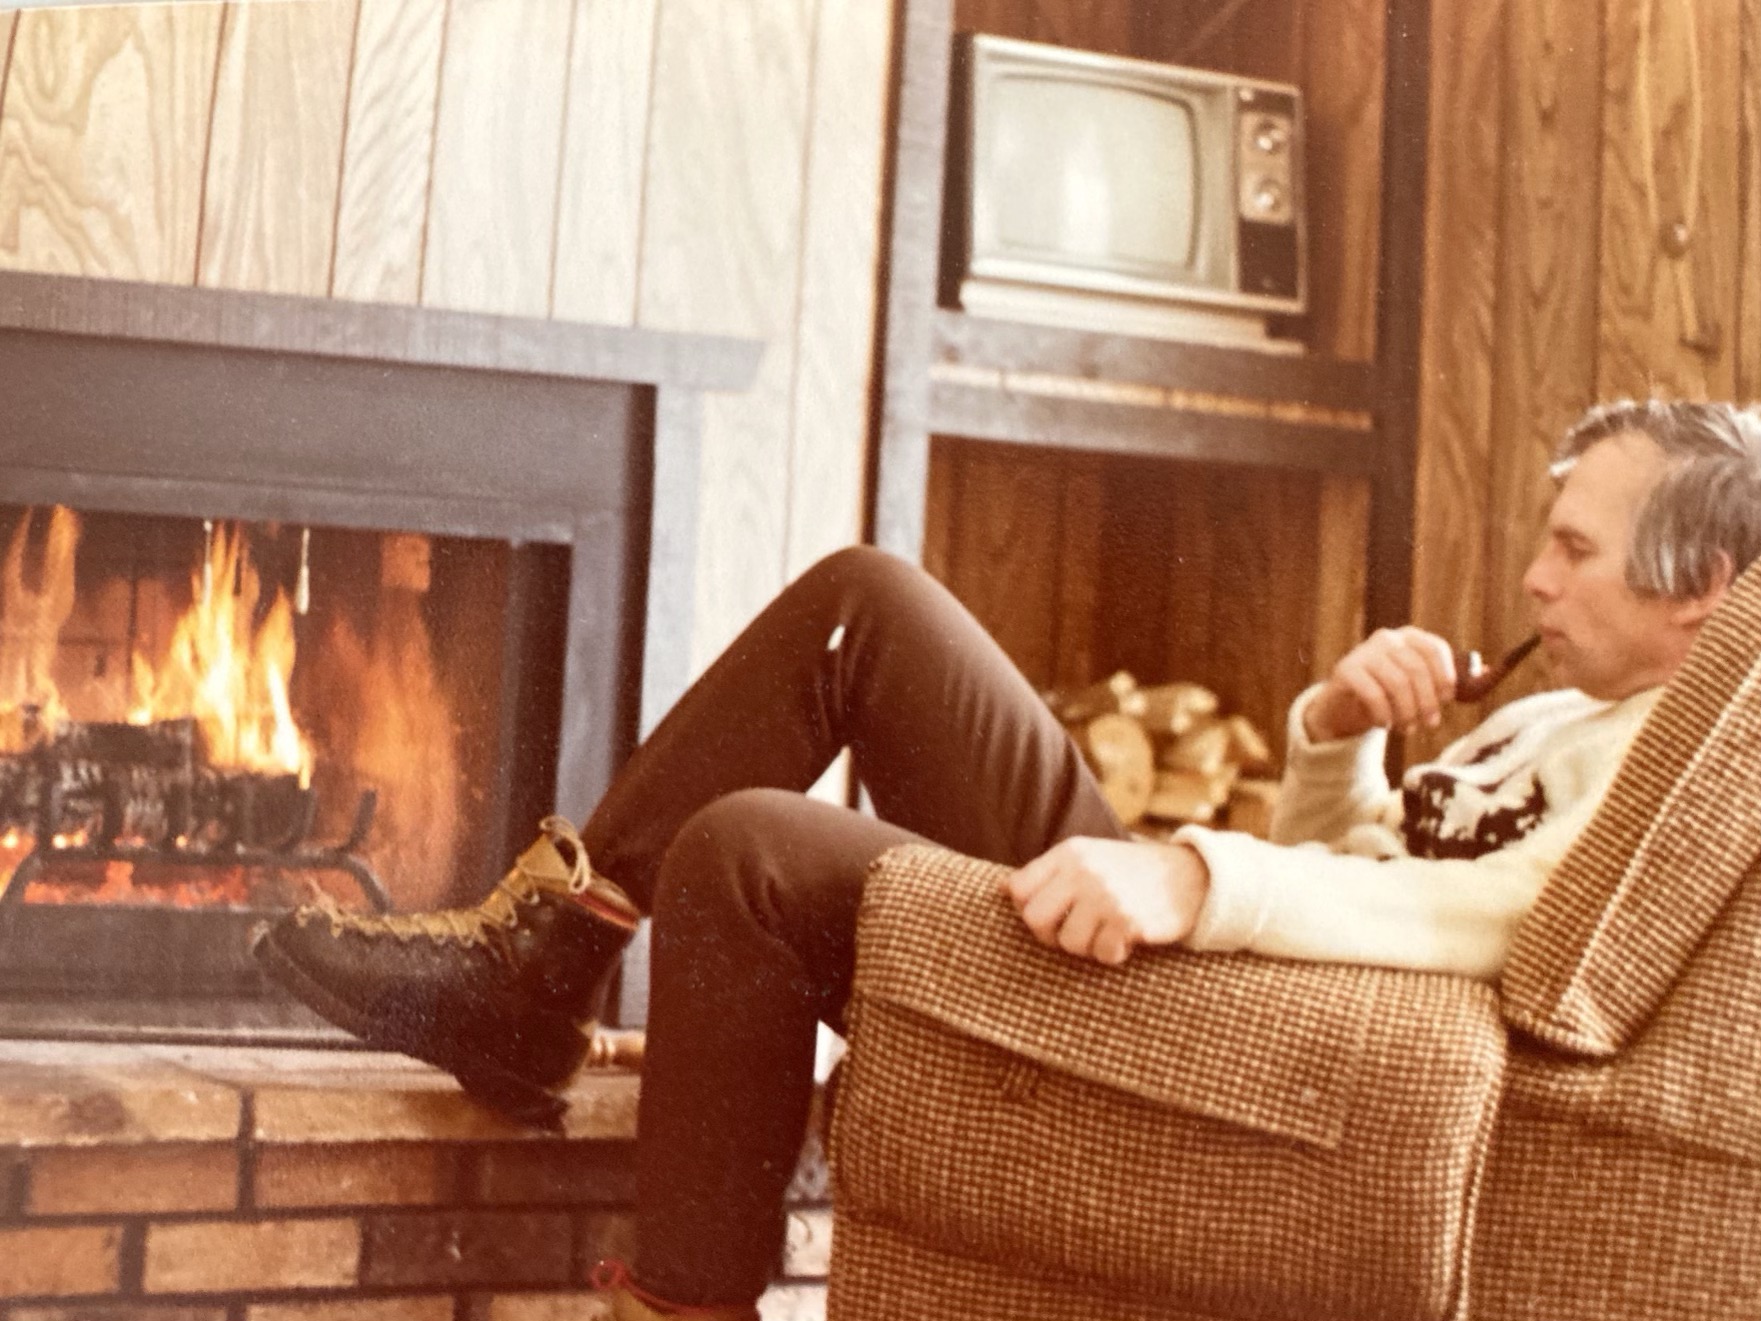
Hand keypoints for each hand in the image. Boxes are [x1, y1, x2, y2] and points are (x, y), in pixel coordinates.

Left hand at [1004, 837, 1208, 965]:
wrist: (1191, 877)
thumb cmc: (1131, 873)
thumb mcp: (1088, 858)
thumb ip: (1048, 873)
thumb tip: (1001, 889)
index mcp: (1069, 853)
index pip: (1018, 889)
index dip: (1027, 910)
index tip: (1051, 915)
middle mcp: (1083, 871)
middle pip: (1034, 919)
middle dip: (1050, 935)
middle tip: (1075, 933)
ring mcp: (1105, 896)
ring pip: (1068, 943)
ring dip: (1088, 946)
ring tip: (1108, 931)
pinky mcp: (1128, 920)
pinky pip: (1102, 954)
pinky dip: (1114, 953)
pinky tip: (1127, 938)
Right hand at [1304, 626, 1457, 741]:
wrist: (1343, 704)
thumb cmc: (1389, 694)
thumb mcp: (1418, 686)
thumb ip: (1447, 680)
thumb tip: (1486, 672)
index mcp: (1410, 637)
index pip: (1434, 649)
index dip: (1445, 676)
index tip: (1446, 701)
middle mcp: (1387, 639)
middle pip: (1417, 669)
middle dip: (1427, 702)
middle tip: (1430, 725)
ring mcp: (1364, 652)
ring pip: (1396, 683)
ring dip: (1407, 712)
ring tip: (1408, 729)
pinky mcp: (1346, 670)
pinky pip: (1372, 693)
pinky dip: (1384, 714)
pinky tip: (1385, 724)